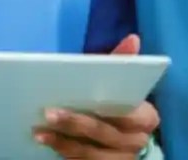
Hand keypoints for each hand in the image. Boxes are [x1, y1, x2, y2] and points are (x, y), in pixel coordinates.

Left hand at [34, 35, 159, 158]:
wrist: (125, 134)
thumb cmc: (118, 101)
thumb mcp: (120, 80)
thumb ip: (123, 61)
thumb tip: (133, 39)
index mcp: (146, 118)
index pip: (128, 114)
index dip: (106, 109)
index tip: (84, 100)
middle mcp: (137, 142)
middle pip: (105, 133)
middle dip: (76, 124)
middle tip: (49, 113)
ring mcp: (120, 158)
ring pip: (91, 153)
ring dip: (63, 142)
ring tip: (40, 131)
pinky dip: (63, 152)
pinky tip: (47, 142)